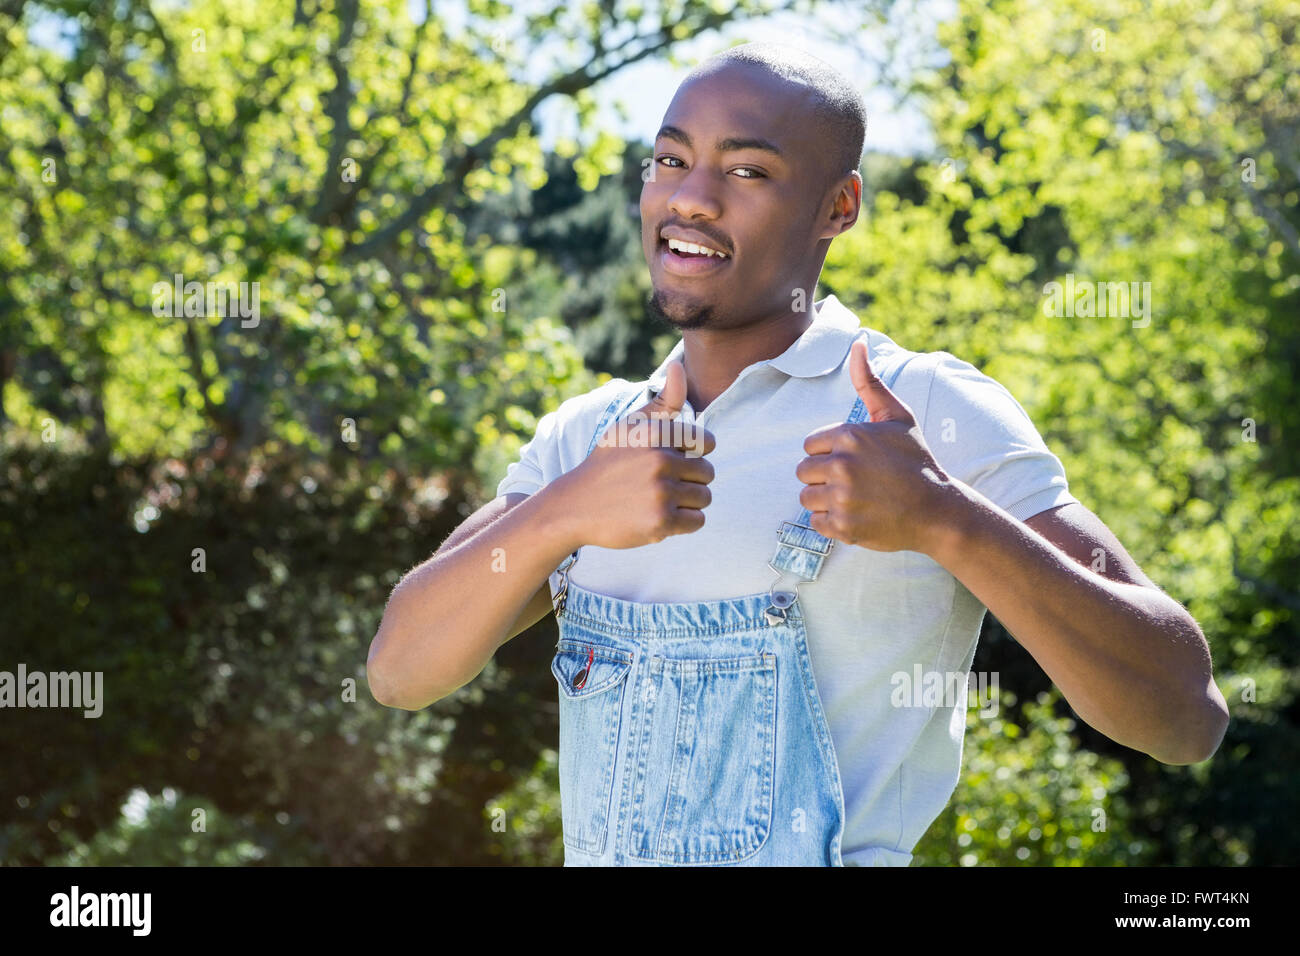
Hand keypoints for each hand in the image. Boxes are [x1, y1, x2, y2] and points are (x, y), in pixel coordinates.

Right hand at [561, 359, 715, 549]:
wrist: (575, 506)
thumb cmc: (607, 463)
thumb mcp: (630, 427)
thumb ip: (663, 401)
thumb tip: (679, 365)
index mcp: (655, 434)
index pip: (706, 442)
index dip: (694, 453)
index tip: (673, 461)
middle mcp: (660, 461)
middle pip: (708, 472)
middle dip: (690, 480)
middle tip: (660, 485)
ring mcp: (661, 493)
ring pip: (704, 498)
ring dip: (688, 503)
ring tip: (659, 501)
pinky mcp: (661, 522)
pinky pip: (698, 521)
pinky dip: (685, 523)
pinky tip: (660, 517)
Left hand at [794, 340, 954, 553]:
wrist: (937, 509)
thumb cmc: (916, 460)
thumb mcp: (897, 416)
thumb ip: (870, 382)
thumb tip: (857, 343)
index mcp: (849, 436)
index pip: (810, 445)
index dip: (829, 453)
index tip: (854, 461)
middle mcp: (842, 466)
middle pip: (803, 471)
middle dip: (823, 476)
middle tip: (855, 481)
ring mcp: (842, 498)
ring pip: (806, 497)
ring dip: (825, 500)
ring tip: (854, 498)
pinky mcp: (843, 527)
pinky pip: (815, 523)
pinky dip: (831, 522)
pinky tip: (855, 515)